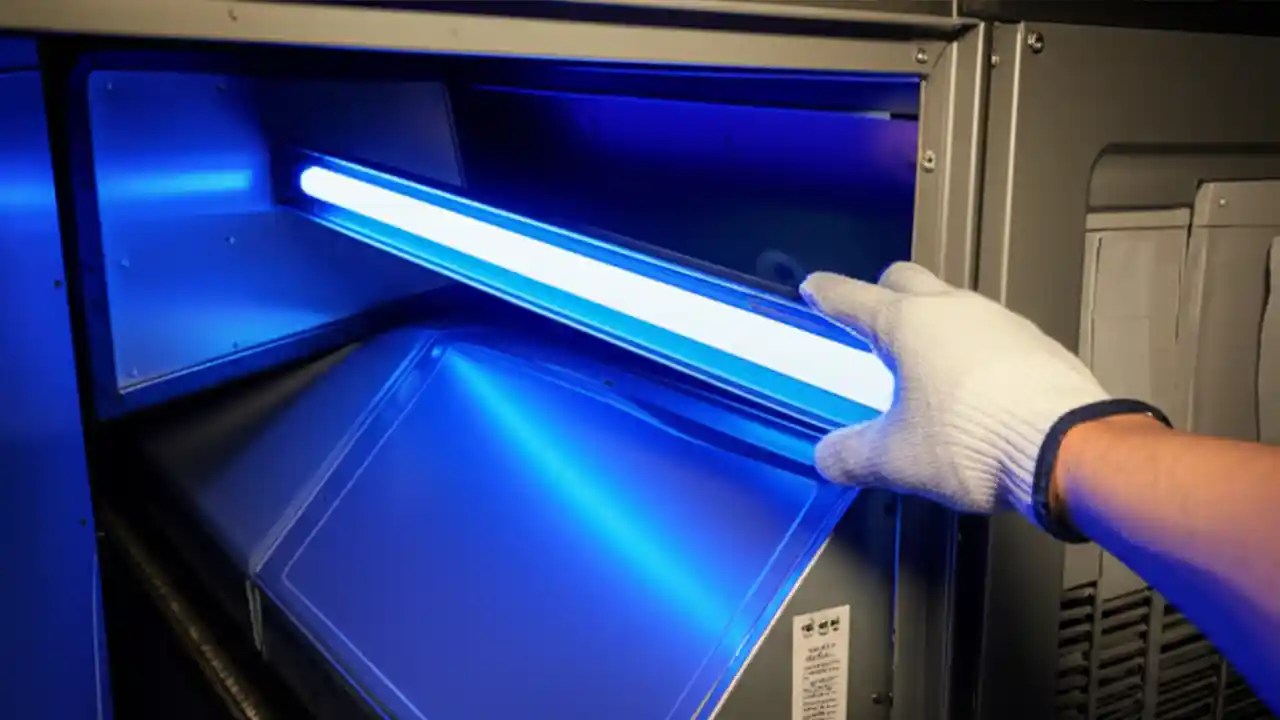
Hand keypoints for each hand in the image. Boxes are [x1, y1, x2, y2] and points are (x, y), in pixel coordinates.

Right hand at [800, 262, 1107, 517]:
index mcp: (908, 324)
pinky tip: (976, 390)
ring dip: (934, 325)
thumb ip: (852, 456)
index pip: (854, 297)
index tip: (814, 287)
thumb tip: (825, 459)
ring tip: (927, 368)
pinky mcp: (1038, 344)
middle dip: (884, 294)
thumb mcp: (896, 459)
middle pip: (907, 280)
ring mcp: (1002, 321)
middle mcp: (954, 308)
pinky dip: (974, 351)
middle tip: (873, 325)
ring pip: (954, 306)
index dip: (828, 293)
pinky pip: (993, 334)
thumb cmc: (967, 442)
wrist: (1066, 448)